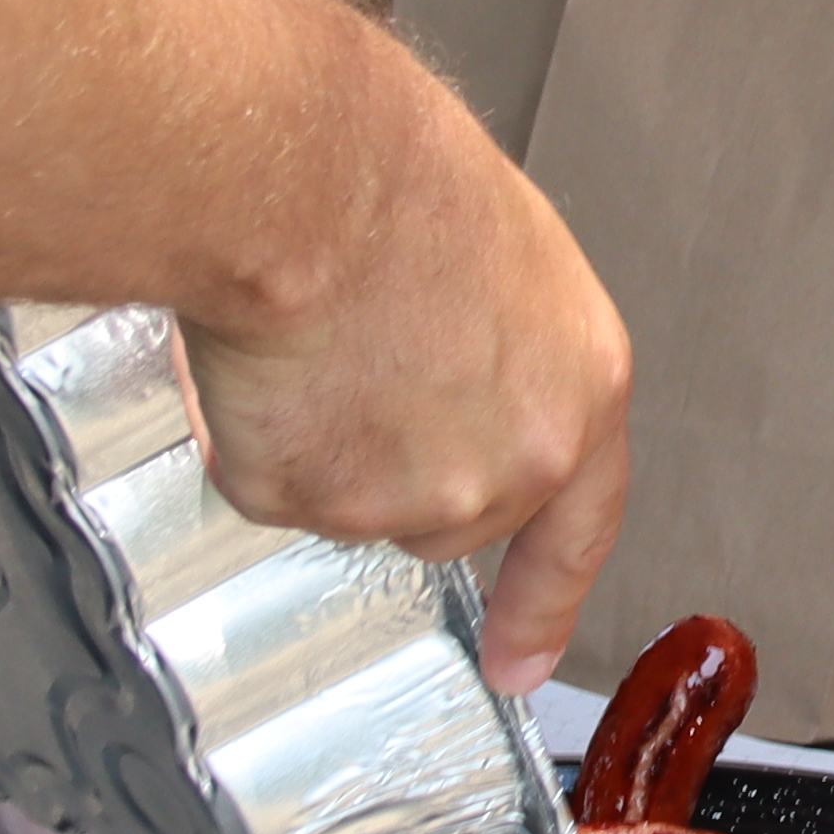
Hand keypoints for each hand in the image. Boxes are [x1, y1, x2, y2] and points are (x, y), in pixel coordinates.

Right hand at [179, 25, 635, 697]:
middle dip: (397, 455)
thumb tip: (454, 374)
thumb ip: (500, 352)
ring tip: (316, 335)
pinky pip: (267, 481)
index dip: (544, 603)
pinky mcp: (311, 502)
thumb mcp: (502, 255)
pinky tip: (266, 357)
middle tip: (358, 358)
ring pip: (349, 498)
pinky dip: (253, 430)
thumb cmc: (393, 171)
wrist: (298, 174)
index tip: (520, 662)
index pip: (580, 527)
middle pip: (444, 508)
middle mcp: (509, 462)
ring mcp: (408, 495)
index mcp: (580, 390)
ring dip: (326, 438)